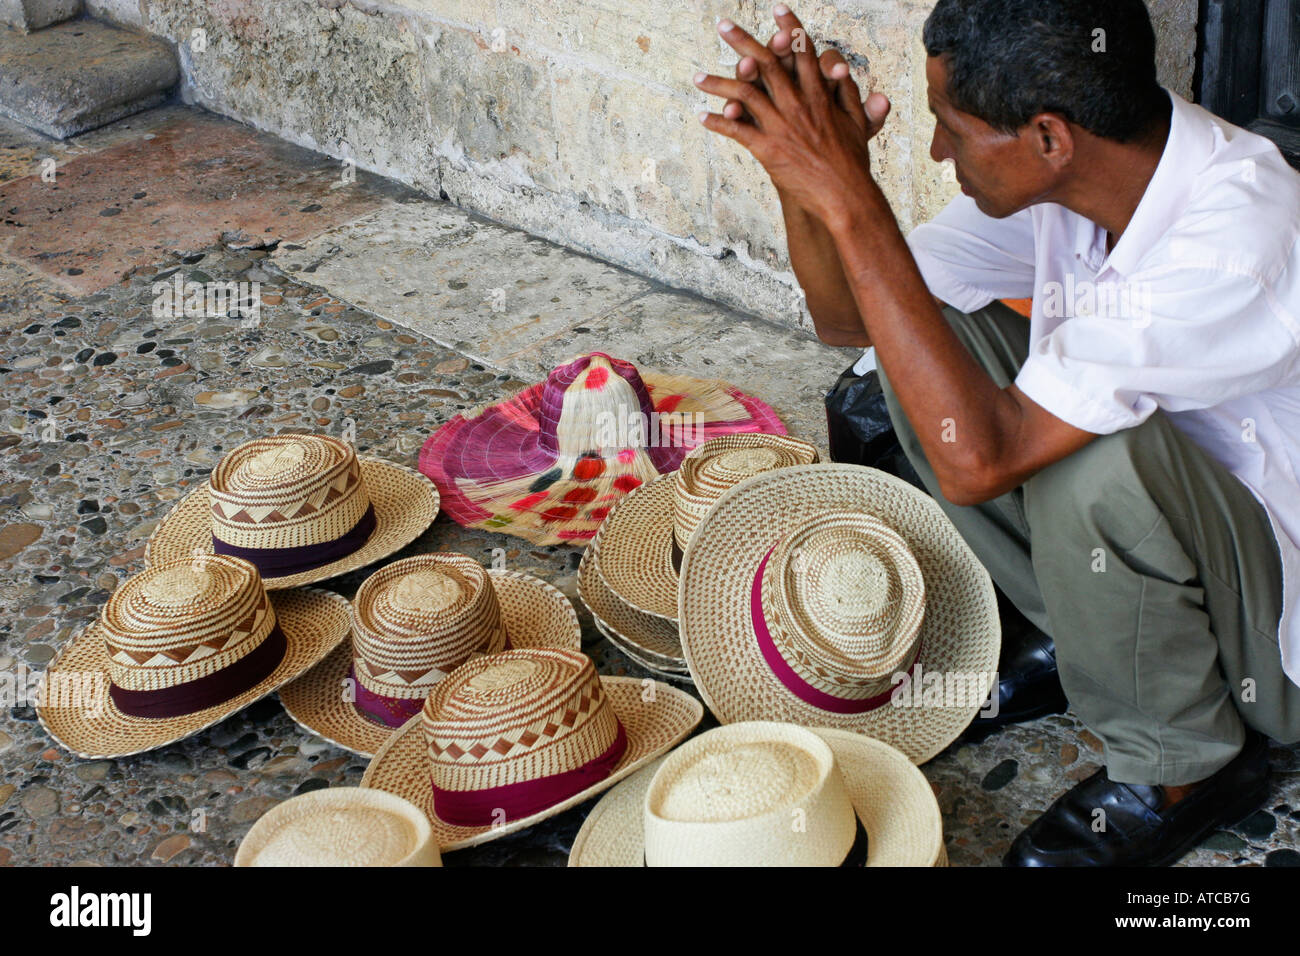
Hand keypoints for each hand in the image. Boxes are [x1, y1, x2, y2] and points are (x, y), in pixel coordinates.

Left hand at [696, 7, 891, 228]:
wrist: (844, 194)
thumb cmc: (852, 161)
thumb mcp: (858, 123)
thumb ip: (849, 96)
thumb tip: (844, 76)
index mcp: (819, 93)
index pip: (801, 52)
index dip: (789, 28)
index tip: (777, 9)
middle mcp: (797, 104)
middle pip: (766, 63)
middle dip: (742, 40)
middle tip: (723, 25)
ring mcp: (780, 125)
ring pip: (744, 94)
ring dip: (718, 83)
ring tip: (697, 76)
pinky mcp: (768, 149)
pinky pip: (737, 131)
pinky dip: (718, 123)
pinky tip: (702, 117)